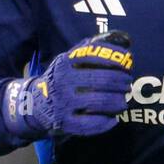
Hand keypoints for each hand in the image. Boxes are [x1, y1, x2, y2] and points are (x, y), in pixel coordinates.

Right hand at [2, 31, 132, 137]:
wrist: (35, 102)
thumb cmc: (62, 79)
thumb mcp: (69, 60)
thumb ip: (91, 50)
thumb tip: (123, 40)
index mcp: (65, 62)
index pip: (96, 55)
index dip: (117, 59)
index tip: (128, 64)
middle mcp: (63, 81)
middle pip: (102, 79)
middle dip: (121, 82)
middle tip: (128, 85)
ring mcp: (63, 102)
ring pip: (99, 101)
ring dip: (117, 102)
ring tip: (123, 102)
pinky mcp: (64, 122)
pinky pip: (90, 124)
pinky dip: (105, 122)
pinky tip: (113, 119)